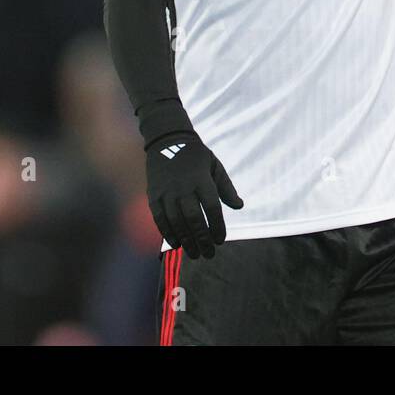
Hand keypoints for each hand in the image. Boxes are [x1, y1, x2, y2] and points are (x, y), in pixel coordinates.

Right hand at [145, 131, 243, 258]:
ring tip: (195, 254)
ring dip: (186, 240)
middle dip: (202, 239)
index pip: (212, 207)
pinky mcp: (154, 195)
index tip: (220, 240)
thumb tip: (239, 206)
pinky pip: (160, 218)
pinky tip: (176, 244)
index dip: (217, 226)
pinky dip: (168, 233)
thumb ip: (226, 187)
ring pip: (176, 221)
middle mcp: (184, 186)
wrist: (167, 141)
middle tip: (209, 254)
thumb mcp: (215, 166)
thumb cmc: (196, 156)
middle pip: (194, 218)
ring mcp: (167, 191)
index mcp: (202, 179)